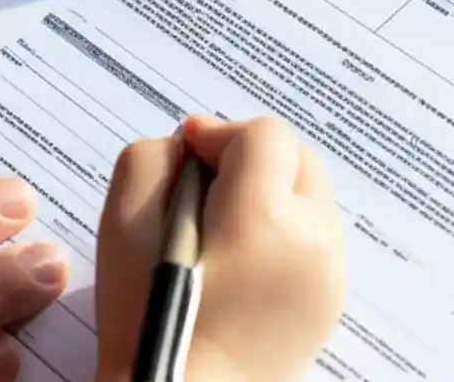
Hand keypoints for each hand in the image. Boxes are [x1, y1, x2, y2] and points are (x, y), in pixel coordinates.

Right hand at [96, 116, 346, 381]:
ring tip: (224, 222)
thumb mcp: (122, 224)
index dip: (220, 134)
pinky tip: (244, 259)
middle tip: (205, 181)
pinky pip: (316, 240)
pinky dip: (286, 231)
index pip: (263, 136)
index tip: (188, 153)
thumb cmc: (146, 319)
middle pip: (297, 159)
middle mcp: (312, 238)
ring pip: (311, 197)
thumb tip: (191, 143)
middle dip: (252, 157)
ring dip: (273, 192)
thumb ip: (152, 159)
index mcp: (263, 215)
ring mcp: (329, 273)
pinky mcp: (331, 302)